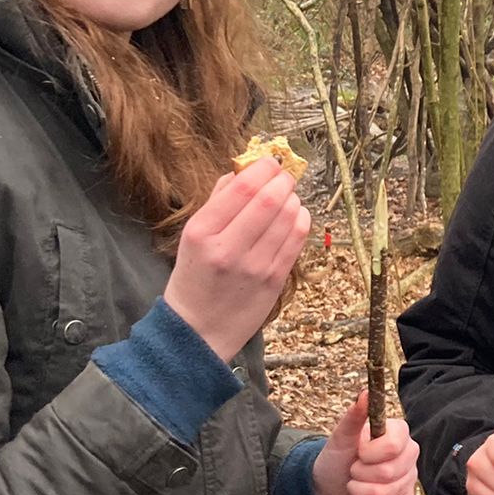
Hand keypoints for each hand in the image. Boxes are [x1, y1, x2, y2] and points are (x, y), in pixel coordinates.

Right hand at [165, 157, 309, 359]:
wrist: (199, 332)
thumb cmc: (194, 279)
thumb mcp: (192, 237)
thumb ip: (217, 202)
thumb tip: (242, 171)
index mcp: (202, 232)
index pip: (242, 188)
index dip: (263, 168)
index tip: (270, 162)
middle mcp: (229, 248)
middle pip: (270, 200)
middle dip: (283, 180)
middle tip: (284, 175)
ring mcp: (255, 266)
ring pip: (289, 218)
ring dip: (293, 199)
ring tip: (288, 196)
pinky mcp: (275, 280)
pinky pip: (297, 239)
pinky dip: (301, 220)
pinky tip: (295, 215)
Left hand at [311, 389, 418, 494]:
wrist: (330, 489)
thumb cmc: (336, 459)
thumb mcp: (340, 437)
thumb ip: (354, 416)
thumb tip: (365, 393)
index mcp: (397, 433)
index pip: (394, 445)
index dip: (371, 452)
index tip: (359, 451)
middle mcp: (408, 455)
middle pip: (389, 472)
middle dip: (360, 475)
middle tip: (353, 470)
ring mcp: (409, 479)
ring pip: (386, 494)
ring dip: (359, 492)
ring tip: (354, 485)